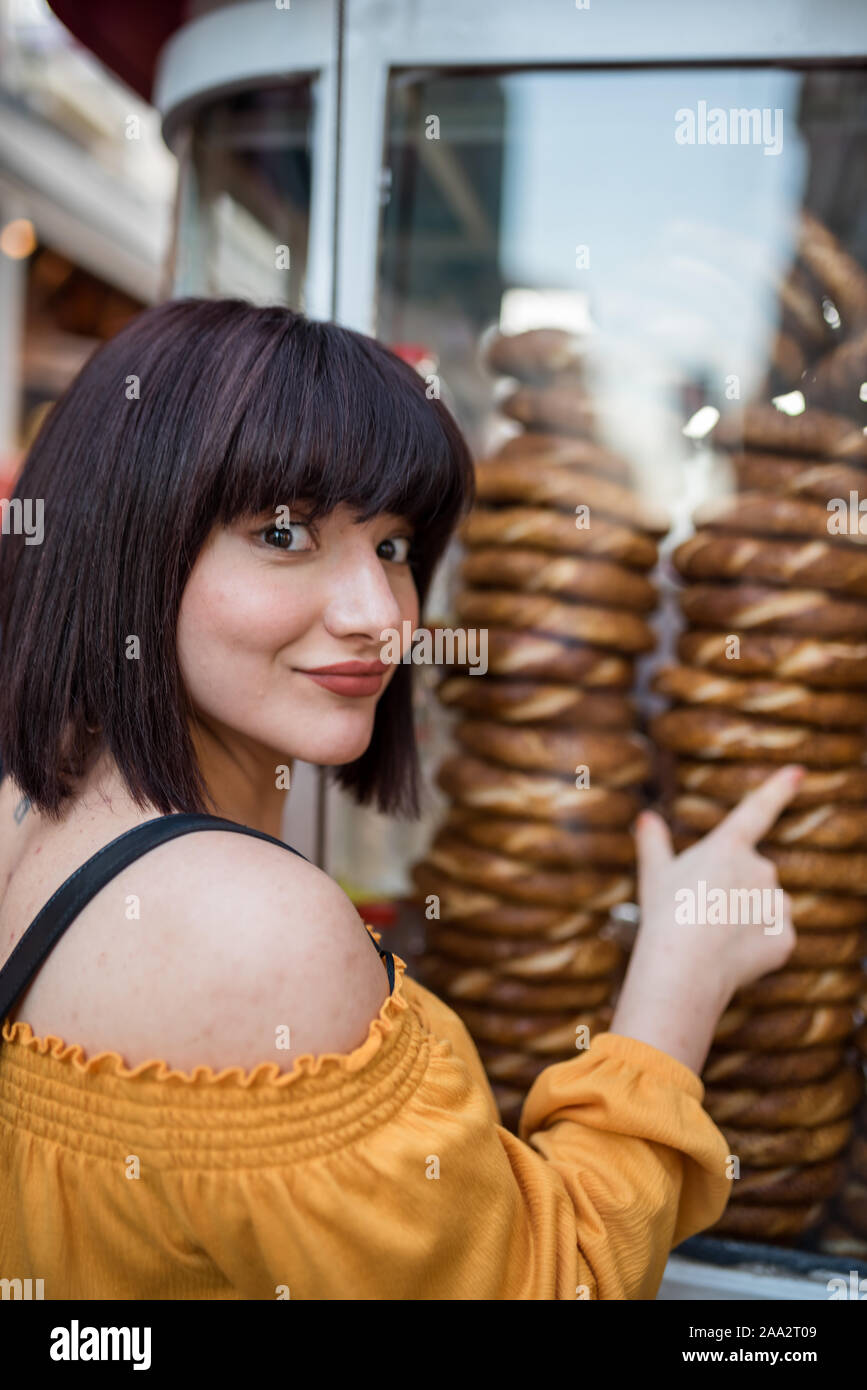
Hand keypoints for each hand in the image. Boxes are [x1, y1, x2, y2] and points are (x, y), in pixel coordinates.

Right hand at [609, 765, 803, 1072]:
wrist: (684, 965)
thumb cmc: (665, 914)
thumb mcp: (654, 874)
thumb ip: (653, 842)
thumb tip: (645, 818)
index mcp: (729, 846)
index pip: (757, 810)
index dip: (778, 789)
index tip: (798, 772)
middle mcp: (761, 868)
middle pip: (753, 876)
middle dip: (736, 890)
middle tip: (703, 911)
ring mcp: (777, 904)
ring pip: (766, 907)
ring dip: (748, 917)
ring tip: (714, 938)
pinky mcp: (786, 938)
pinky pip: (774, 938)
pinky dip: (757, 947)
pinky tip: (732, 957)